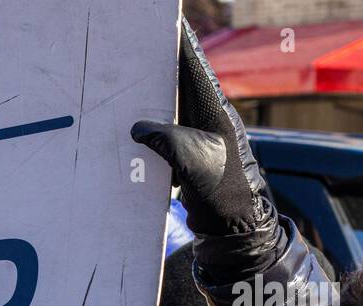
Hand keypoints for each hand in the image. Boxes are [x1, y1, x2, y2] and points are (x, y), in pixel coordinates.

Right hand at [131, 19, 275, 236]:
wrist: (234, 224)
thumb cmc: (222, 192)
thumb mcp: (192, 163)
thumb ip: (166, 140)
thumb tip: (138, 128)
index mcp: (214, 111)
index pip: (194, 68)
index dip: (180, 45)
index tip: (167, 23)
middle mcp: (207, 117)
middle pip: (181, 82)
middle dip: (160, 65)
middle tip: (137, 47)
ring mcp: (199, 135)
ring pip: (171, 106)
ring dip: (152, 95)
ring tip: (128, 79)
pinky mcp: (189, 153)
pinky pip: (165, 129)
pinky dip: (149, 124)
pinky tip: (131, 122)